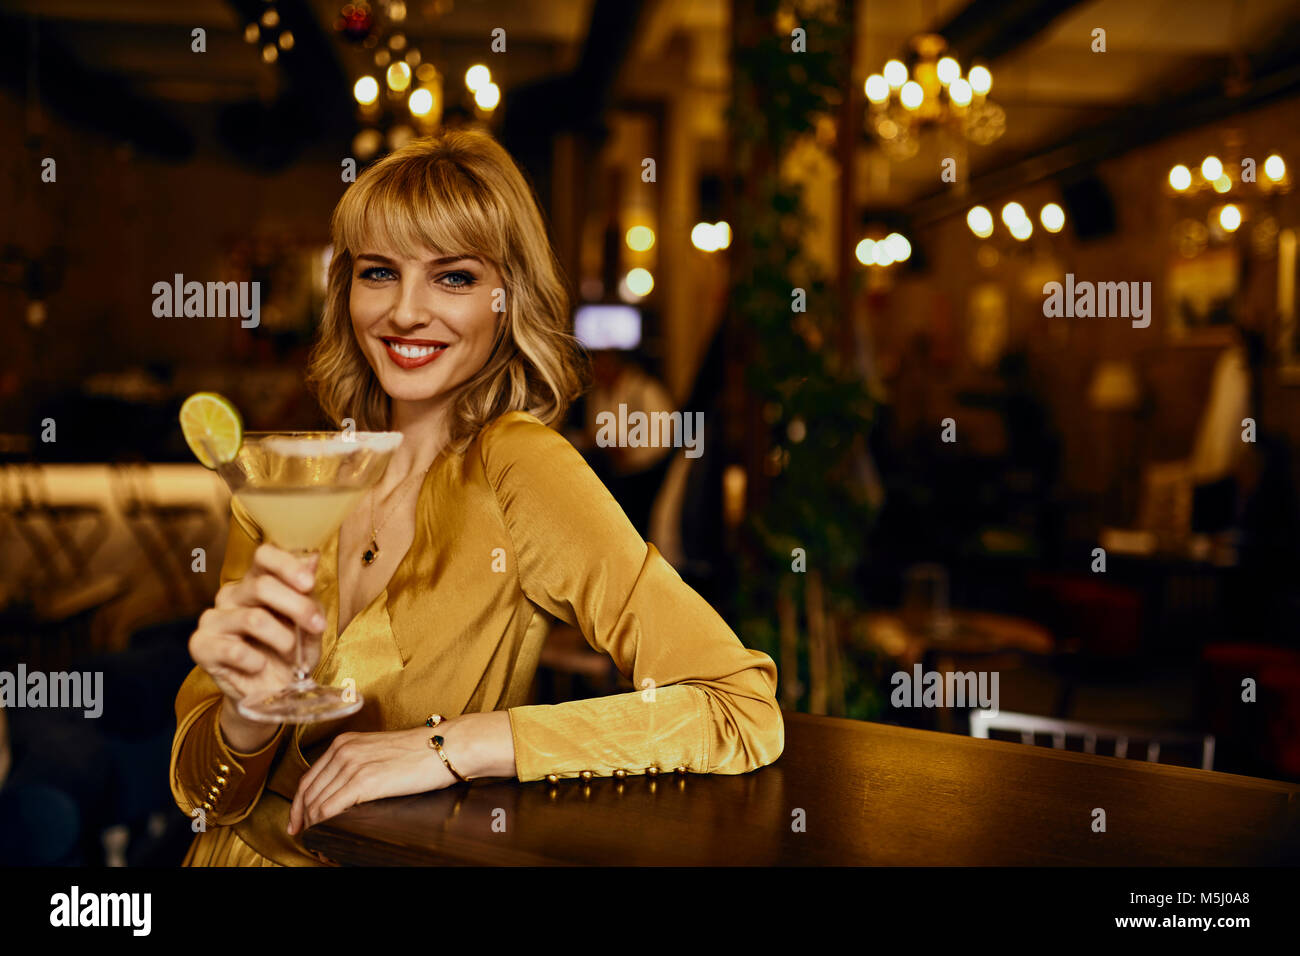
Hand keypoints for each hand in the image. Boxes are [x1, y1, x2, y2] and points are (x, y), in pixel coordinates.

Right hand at [188, 544, 325, 747]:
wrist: (271, 693)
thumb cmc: (290, 653)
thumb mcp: (309, 624)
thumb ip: (308, 594)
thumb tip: (313, 558)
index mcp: (256, 582)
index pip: (263, 555)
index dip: (287, 565)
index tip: (309, 583)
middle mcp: (231, 595)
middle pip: (262, 586)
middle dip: (298, 607)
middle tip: (318, 627)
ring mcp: (212, 619)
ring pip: (253, 619)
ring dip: (283, 639)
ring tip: (290, 652)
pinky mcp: (200, 645)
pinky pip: (234, 649)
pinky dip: (256, 661)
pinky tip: (260, 666)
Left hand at [287, 726, 457, 834]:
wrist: (445, 747)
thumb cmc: (421, 753)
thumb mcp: (380, 752)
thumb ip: (359, 766)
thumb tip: (346, 794)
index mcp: (345, 742)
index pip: (309, 778)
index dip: (299, 804)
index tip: (298, 822)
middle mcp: (343, 750)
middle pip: (308, 792)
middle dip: (302, 819)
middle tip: (307, 838)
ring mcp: (352, 765)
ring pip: (315, 803)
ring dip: (313, 827)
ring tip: (318, 843)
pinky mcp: (364, 781)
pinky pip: (329, 809)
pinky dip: (323, 826)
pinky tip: (327, 836)